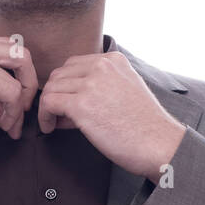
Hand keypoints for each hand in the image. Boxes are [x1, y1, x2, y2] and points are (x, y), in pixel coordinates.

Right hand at [0, 35, 38, 140]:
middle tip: (22, 110)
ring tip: (11, 124)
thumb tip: (4, 116)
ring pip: (21, 71)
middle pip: (22, 53)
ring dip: (22, 103)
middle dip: (29, 84)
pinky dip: (13, 112)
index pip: (8, 50)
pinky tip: (3, 126)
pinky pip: (11, 92)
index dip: (18, 77)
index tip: (14, 103)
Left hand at [37, 50, 186, 176]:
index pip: (74, 65)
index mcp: (114, 60)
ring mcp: (91, 84)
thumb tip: (70, 98)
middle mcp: (102, 66)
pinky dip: (45, 116)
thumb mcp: (127, 90)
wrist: (160, 144)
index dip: (66, 86)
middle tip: (58, 116)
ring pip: (51, 88)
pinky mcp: (82, 105)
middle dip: (55, 95)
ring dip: (48, 107)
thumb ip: (102, 86)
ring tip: (55, 124)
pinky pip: (49, 103)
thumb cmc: (145, 127)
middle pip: (60, 74)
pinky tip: (51, 128)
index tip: (67, 104)